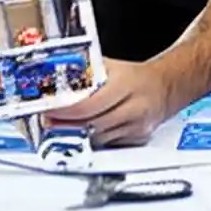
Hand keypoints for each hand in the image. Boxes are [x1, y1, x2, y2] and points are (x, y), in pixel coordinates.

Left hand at [43, 59, 170, 146]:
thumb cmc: (133, 76)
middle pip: (92, 124)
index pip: (90, 104)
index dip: (65, 110)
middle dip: (65, 125)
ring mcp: (137, 128)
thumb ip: (84, 72)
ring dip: (75, 135)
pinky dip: (91, 140)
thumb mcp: (109, 66)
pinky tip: (79, 134)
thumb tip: (54, 77)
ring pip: (98, 138)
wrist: (164, 88)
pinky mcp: (137, 141)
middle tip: (47, 121)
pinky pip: (108, 144)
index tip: (48, 109)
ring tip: (57, 128)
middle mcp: (134, 108)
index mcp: (126, 84)